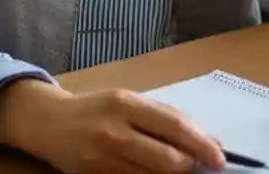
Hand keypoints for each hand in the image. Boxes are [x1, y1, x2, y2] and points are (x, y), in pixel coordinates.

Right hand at [0, 80, 224, 172]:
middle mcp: (113, 131)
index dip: (202, 145)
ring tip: (177, 171)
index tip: (220, 159)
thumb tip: (206, 141)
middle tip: (199, 168)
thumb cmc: (97, 109)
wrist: (48, 123)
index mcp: (126, 103)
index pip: (174, 126)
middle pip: (167, 160)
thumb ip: (163, 118)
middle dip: (189, 167)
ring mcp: (101, 158)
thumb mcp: (128, 101)